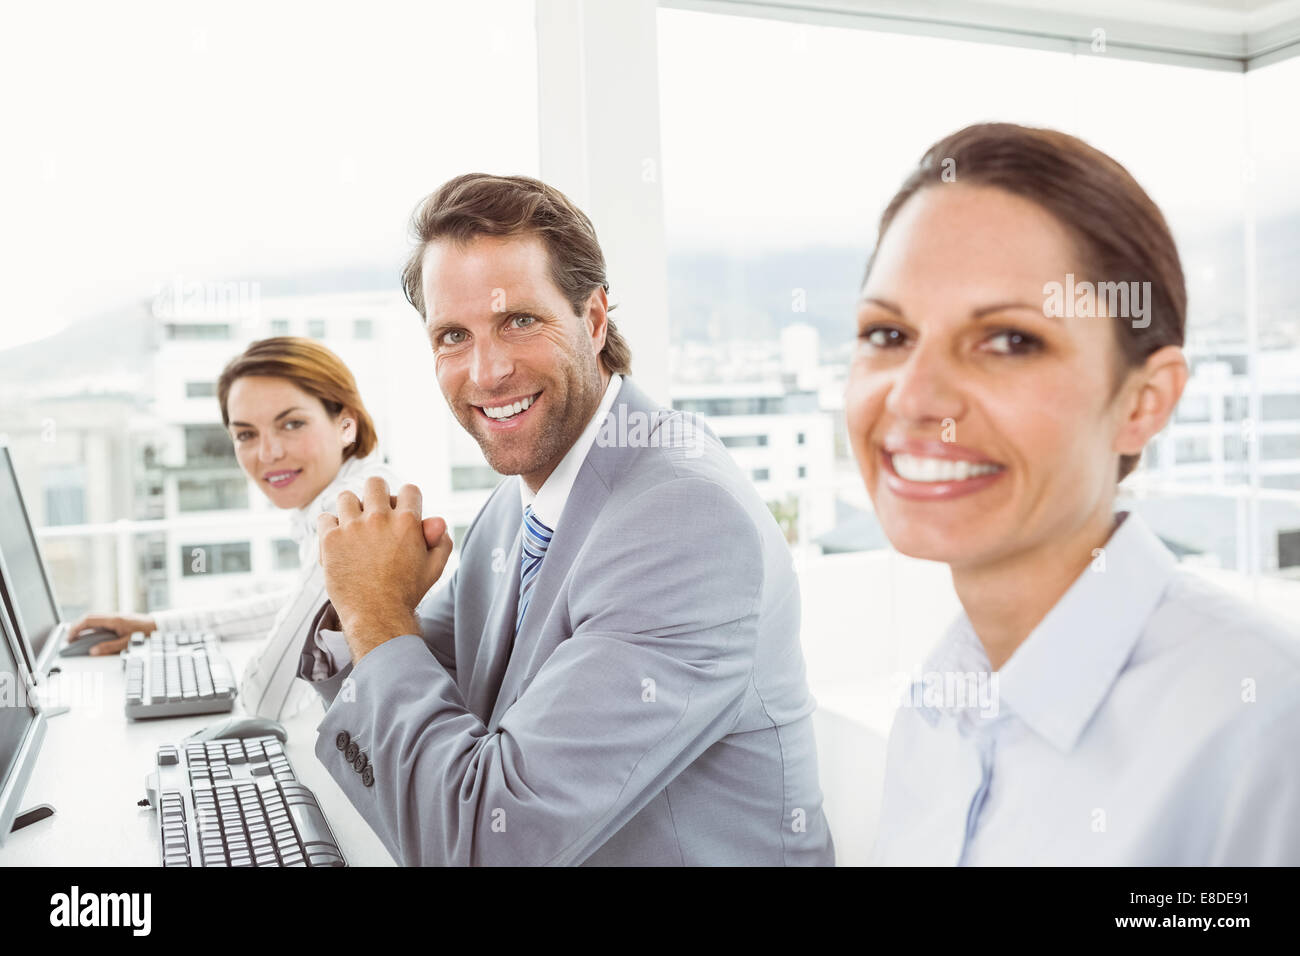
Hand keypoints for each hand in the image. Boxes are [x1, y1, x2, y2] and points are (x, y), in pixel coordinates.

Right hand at [64, 612, 156, 655]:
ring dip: (84, 628)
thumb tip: (93, 651)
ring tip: (77, 640)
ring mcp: (115, 618)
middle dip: (76, 628)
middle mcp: (113, 616)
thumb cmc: (145, 633)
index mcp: (114, 620)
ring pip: (94, 620)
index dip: (76, 628)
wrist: (158, 625)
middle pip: (89, 618)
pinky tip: (90, 638)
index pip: (88, 620)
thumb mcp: (127, 643)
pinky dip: (92, 629)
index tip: (69, 637)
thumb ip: (109, 647)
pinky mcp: (117, 621)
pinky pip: (101, 623)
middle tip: (69, 640)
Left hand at [317, 477, 452, 661]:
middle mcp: (379, 519)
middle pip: (375, 483)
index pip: (409, 490)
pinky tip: (338, 541)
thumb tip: (437, 522)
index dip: (406, 500)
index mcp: (408, 522)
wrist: (377, 617)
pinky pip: (325, 517)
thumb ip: (441, 541)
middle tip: (375, 513)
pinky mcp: (330, 540)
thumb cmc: (406, 593)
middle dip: (377, 494)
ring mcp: (352, 527)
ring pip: (347, 496)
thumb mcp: (434, 568)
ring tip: (354, 527)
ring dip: (351, 509)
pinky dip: (330, 526)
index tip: (400, 514)